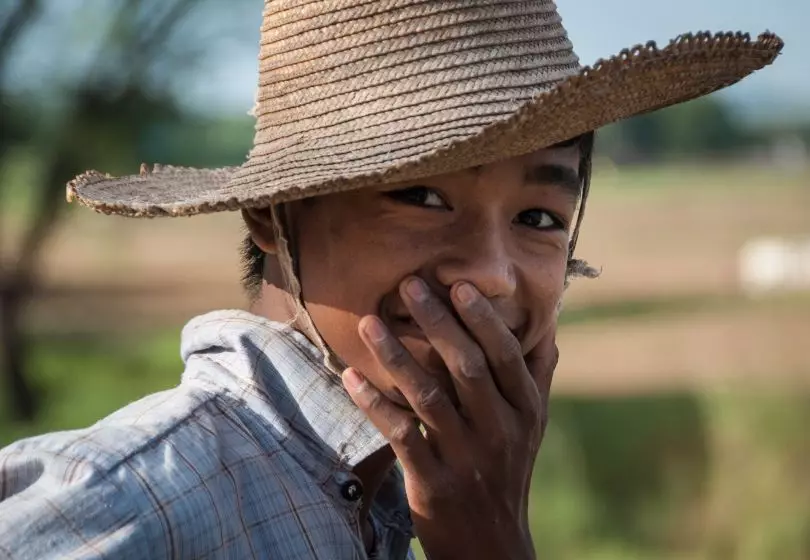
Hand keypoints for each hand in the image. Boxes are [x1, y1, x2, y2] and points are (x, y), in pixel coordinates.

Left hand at [341, 277, 558, 559]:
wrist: (492, 547)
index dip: (483, 320)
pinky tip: (351, 376)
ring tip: (369, 321)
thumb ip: (537, 375)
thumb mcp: (532, 426)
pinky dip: (374, 403)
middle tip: (408, 286)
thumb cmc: (508, 472)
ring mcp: (465, 458)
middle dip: (437, 323)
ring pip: (428, 397)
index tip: (458, 286)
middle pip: (467, 368)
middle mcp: (499, 431)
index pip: (506, 357)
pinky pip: (400, 435)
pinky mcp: (432, 483)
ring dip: (396, 356)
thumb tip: (549, 325)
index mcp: (525, 412)